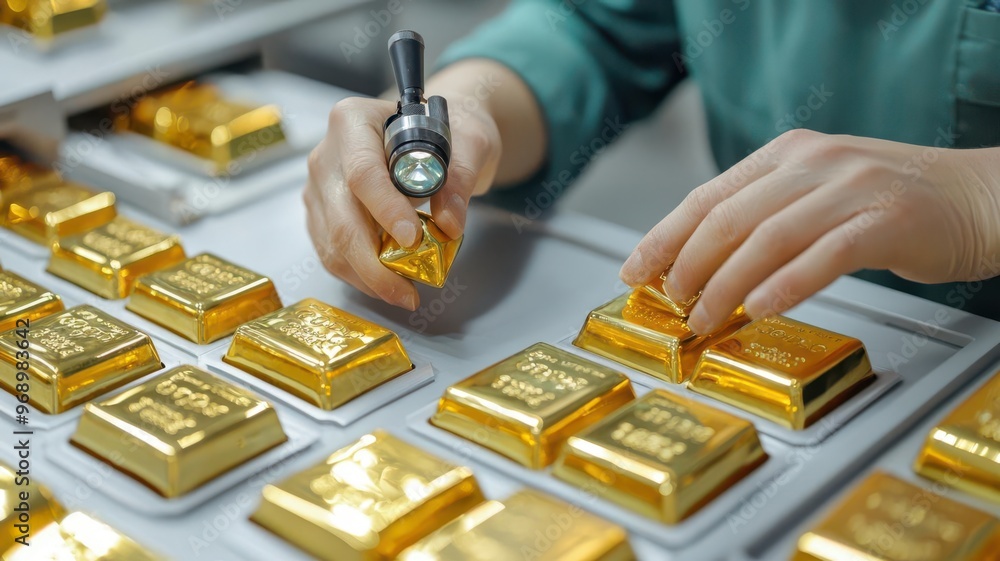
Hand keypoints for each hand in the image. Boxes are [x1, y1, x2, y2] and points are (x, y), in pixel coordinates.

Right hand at [304, 95, 500, 308]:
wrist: (433, 135)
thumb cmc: (447, 131)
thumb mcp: (468, 142)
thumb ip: (461, 177)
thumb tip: (449, 224)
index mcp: (354, 121)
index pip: (363, 173)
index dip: (385, 211)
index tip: (412, 239)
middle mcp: (328, 153)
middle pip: (341, 218)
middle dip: (372, 263)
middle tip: (408, 293)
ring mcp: (319, 185)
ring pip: (332, 243)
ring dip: (366, 277)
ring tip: (404, 293)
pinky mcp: (321, 212)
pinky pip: (333, 252)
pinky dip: (360, 274)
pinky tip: (389, 282)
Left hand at [620, 129, 999, 333]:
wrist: (976, 198)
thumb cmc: (889, 203)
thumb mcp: (815, 193)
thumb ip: (762, 216)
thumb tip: (698, 264)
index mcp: (786, 154)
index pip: (706, 196)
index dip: (662, 237)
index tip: (634, 271)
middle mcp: (812, 164)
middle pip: (728, 218)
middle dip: (687, 266)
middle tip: (672, 303)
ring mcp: (850, 189)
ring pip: (767, 239)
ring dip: (726, 286)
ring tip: (706, 318)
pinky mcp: (885, 221)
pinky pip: (823, 257)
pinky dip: (786, 285)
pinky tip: (763, 309)